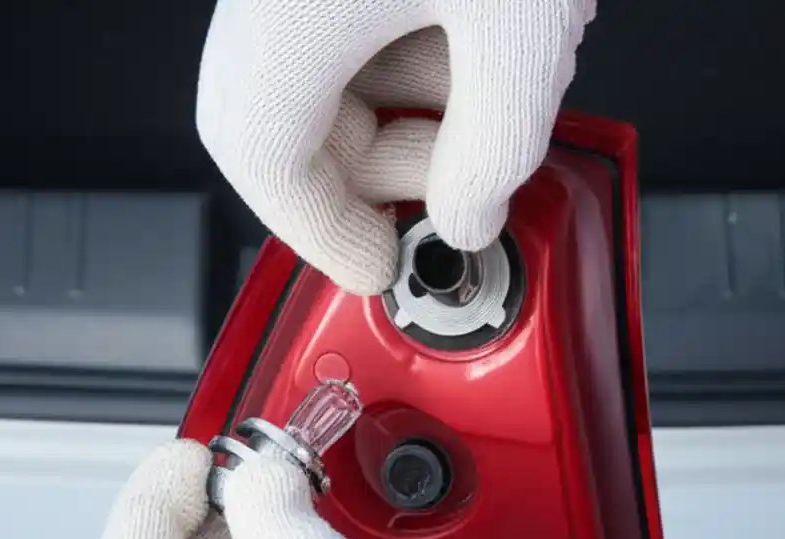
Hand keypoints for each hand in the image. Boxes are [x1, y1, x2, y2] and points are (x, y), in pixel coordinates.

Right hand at [197, 0, 594, 294]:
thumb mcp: (520, 25)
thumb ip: (494, 144)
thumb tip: (470, 215)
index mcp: (287, 16)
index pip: (264, 161)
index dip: (325, 236)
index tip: (380, 268)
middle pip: (279, 121)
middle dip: (369, 174)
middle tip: (447, 190)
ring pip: (313, 70)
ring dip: (397, 109)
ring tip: (481, 105)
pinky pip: (341, 21)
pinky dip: (401, 52)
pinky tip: (472, 43)